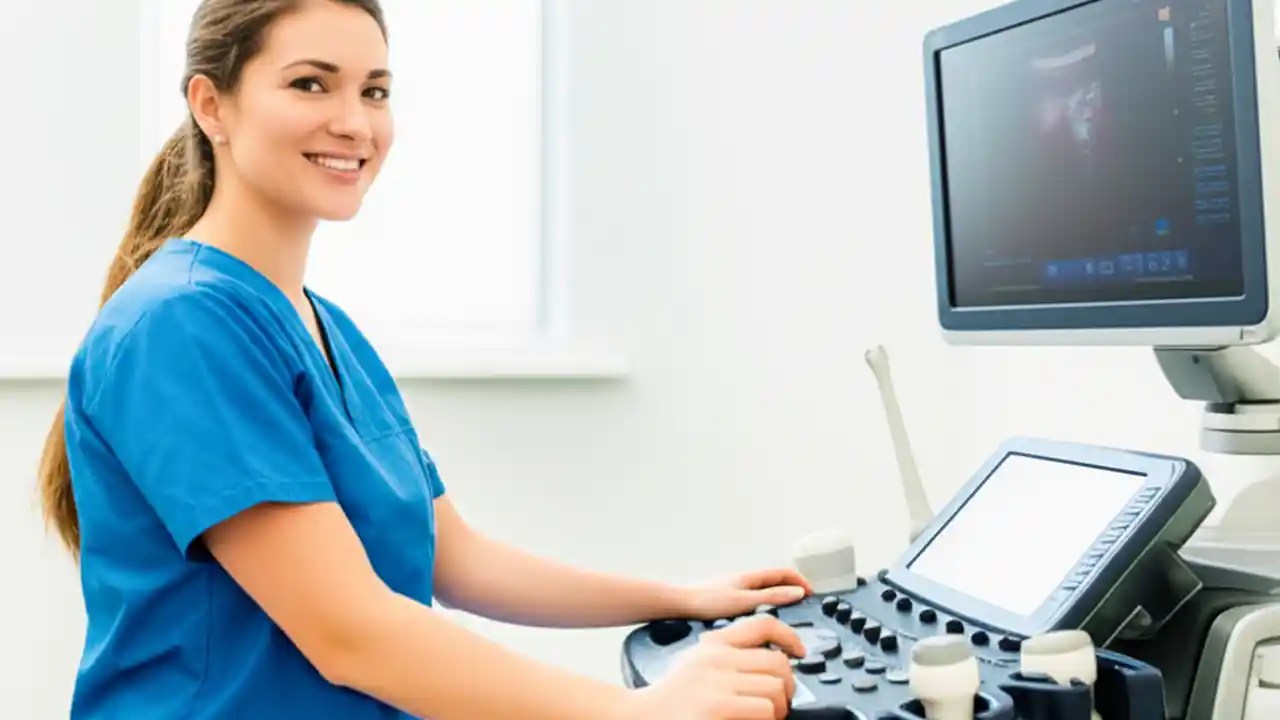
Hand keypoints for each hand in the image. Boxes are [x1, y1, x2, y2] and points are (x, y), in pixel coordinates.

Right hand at [626, 615, 806, 719]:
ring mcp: (719, 683)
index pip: (763, 626)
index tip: (798, 652)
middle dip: (787, 687)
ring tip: (766, 719)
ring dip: (778, 710)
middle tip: (780, 704)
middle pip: (778, 663)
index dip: (789, 638)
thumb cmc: (666, 702)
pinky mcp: (720, 707)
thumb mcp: (695, 666)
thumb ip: (725, 659)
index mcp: (712, 645)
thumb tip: (769, 664)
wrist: (638, 719)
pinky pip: (766, 710)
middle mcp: (717, 659)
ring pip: (776, 689)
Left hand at [682, 567, 814, 620]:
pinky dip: (763, 602)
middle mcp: (741, 579)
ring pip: (761, 588)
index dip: (799, 581)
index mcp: (749, 577)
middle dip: (790, 587)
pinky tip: (759, 616)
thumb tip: (798, 592)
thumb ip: (771, 598)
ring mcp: (732, 587)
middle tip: (803, 601)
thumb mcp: (744, 602)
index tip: (812, 593)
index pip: (782, 573)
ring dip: (777, 594)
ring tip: (785, 609)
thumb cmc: (707, 602)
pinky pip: (751, 596)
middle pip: (773, 579)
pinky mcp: (724, 598)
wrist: (679, 604)